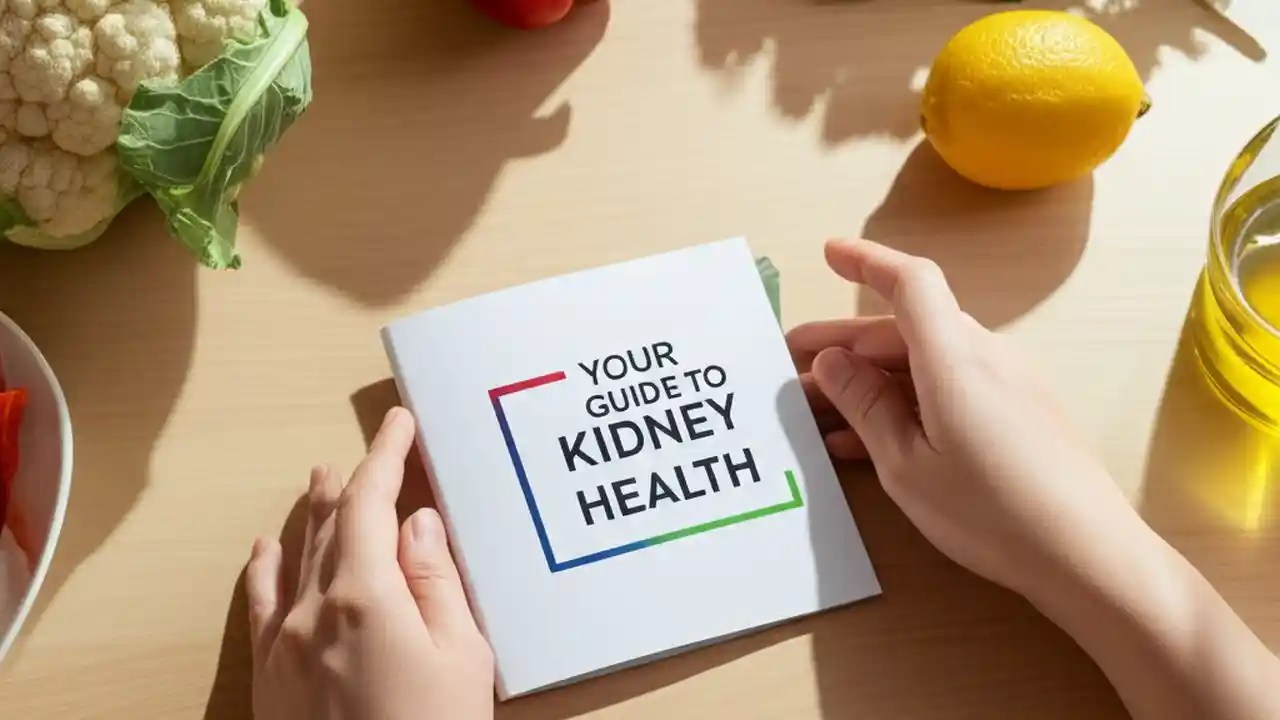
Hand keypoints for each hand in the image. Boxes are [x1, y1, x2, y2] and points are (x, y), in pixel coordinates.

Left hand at [246, 408, 493, 719]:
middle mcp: (313, 609)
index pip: (372, 502)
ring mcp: (284, 644)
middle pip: (331, 524)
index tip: (399, 425)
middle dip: (353, 481)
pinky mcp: (269, 678)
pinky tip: (267, 548)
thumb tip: (417, 524)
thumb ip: (435, 581)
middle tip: (371, 450)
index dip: (386, 456)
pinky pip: (261, 605)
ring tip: (321, 478)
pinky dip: (265, 568)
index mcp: (367, 595)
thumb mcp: (462, 656)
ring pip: (296, 557)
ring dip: (313, 513)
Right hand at [790, 239, 1279, 719]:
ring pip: (922, 364)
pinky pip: (948, 392)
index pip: (909, 283)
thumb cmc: (991, 511)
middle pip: (905, 331)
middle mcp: (983, 357)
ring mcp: (1006, 385)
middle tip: (791, 366)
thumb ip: (866, 408)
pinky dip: (903, 404)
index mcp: (953, 358)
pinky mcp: (1018, 415)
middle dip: (845, 346)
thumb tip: (832, 364)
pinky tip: (866, 443)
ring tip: (816, 411)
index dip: (867, 262)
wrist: (1089, 555)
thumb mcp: (907, 466)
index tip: (828, 254)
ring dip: (868, 381)